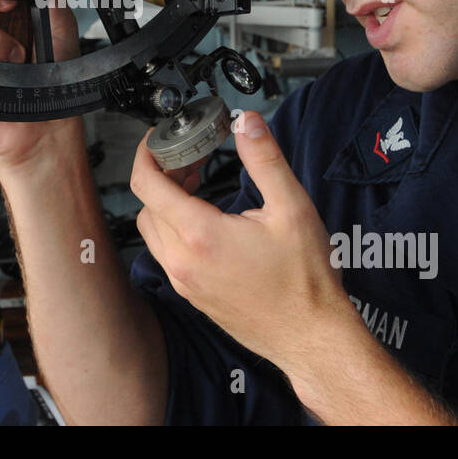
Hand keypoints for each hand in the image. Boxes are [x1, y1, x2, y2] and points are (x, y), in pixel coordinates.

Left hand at [130, 109, 350, 368]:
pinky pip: (166, 255)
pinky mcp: (192, 296)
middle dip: (161, 175)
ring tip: (196, 185)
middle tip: (190, 159)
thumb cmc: (306, 280)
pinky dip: (173, 229)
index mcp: (201, 235)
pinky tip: (204, 220)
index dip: (147, 154)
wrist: (311, 337)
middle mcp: (183, 262)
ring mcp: (184, 283)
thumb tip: (247, 122)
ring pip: (152, 232)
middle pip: (146, 206)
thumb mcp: (292, 207)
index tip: (157, 138)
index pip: (147, 185)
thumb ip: (265, 159)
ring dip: (164, 203)